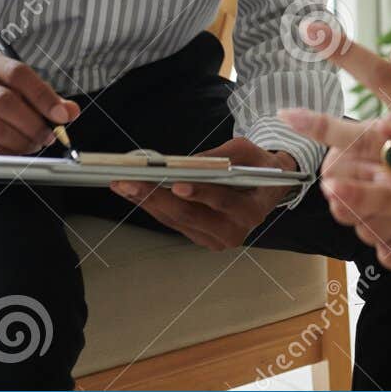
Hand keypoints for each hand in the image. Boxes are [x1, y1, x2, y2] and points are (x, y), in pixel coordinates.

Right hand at [0, 49, 79, 160]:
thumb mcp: (18, 94)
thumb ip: (46, 101)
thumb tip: (70, 111)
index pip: (17, 73)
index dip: (43, 96)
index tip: (62, 116)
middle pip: (4, 100)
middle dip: (33, 123)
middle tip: (48, 136)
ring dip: (20, 140)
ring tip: (33, 145)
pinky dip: (3, 152)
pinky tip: (13, 153)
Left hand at [110, 137, 298, 249]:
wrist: (267, 191)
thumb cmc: (258, 166)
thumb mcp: (246, 151)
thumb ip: (221, 156)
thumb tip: (187, 163)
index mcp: (252, 210)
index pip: (223, 200)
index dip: (200, 192)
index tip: (176, 184)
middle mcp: (234, 232)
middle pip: (190, 214)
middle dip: (156, 196)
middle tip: (129, 181)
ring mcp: (216, 240)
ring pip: (175, 220)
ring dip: (146, 202)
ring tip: (123, 185)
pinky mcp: (202, 239)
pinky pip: (173, 223)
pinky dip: (153, 207)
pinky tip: (135, 193)